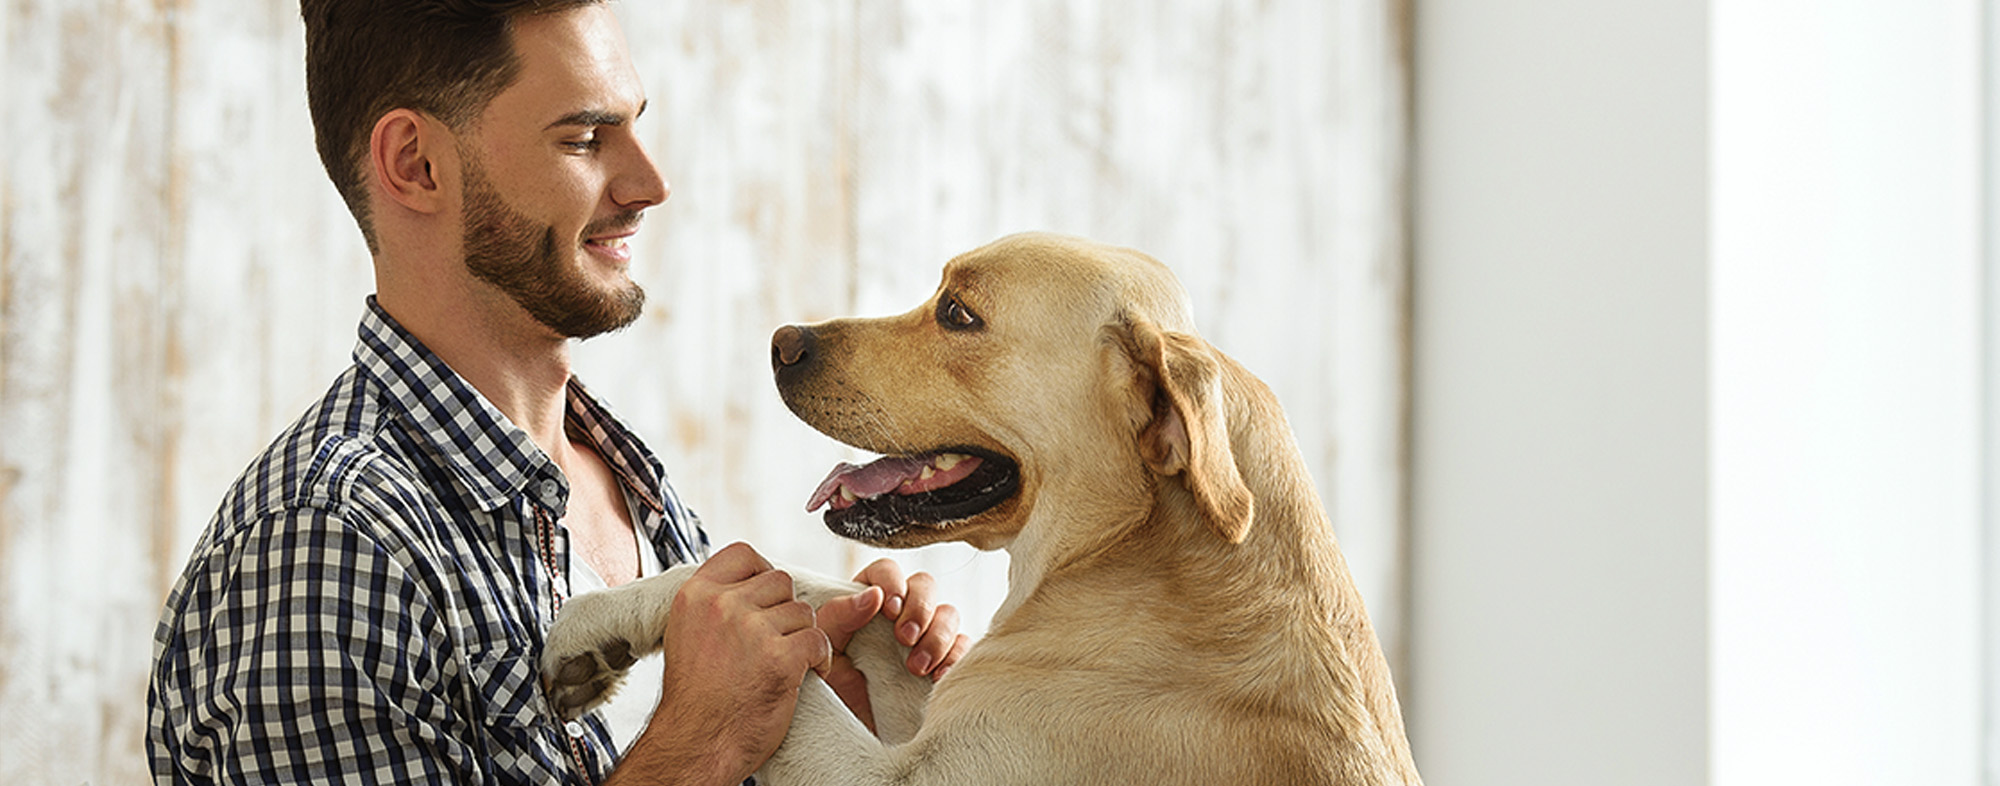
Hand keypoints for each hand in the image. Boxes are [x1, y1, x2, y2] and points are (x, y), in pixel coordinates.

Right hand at [610, 542, 828, 785]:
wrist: (696, 744)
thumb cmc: (697, 697)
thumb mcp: (689, 634)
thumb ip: (716, 603)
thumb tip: (754, 577)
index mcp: (695, 595)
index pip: (744, 554)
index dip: (762, 573)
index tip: (764, 600)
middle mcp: (721, 606)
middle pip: (781, 581)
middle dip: (785, 610)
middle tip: (774, 641)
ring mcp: (751, 630)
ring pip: (803, 612)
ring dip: (802, 636)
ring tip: (784, 662)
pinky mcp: (780, 658)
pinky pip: (819, 640)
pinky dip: (820, 659)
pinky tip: (803, 674)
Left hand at [813, 559, 972, 732]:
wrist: (843, 730)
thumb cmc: (829, 685)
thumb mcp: (824, 647)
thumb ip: (839, 615)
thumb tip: (873, 594)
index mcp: (867, 601)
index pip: (886, 571)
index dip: (892, 581)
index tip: (888, 607)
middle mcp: (900, 613)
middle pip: (924, 584)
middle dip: (919, 607)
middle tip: (904, 638)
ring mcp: (925, 636)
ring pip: (948, 613)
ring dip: (937, 636)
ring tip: (916, 667)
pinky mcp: (942, 663)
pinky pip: (963, 648)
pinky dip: (956, 658)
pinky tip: (937, 677)